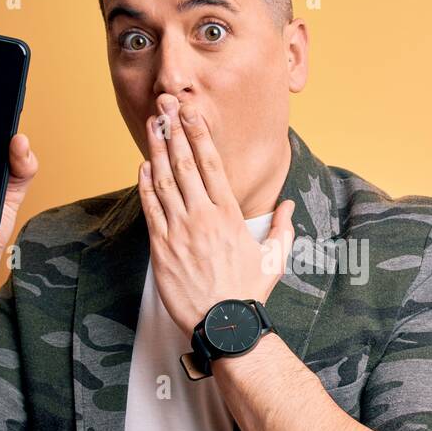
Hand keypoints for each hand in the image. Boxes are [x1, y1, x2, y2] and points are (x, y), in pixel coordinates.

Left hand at [137, 93, 294, 338]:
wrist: (224, 325)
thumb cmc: (249, 293)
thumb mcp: (274, 259)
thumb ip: (283, 228)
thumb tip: (288, 205)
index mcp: (230, 215)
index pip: (211, 165)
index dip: (199, 135)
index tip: (191, 113)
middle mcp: (203, 217)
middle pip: (185, 165)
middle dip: (174, 132)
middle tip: (165, 105)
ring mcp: (180, 232)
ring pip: (165, 182)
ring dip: (157, 151)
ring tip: (151, 126)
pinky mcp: (162, 249)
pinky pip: (151, 210)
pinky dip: (146, 186)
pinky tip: (143, 166)